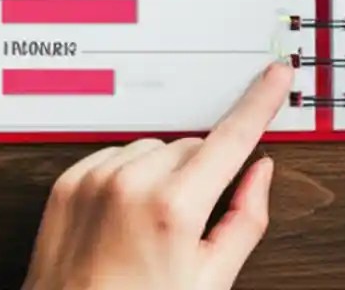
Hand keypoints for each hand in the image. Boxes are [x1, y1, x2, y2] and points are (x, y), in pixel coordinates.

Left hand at [21, 61, 292, 289]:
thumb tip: (259, 174)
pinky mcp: (68, 183)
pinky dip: (128, 176)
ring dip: (164, 173)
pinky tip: (127, 216)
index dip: (260, 102)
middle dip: (203, 174)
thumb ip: (245, 221)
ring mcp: (94, 180)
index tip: (276, 75)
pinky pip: (116, 156)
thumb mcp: (210, 282)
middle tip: (192, 223)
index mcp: (173, 209)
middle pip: (192, 147)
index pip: (231, 138)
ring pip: (155, 149)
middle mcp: (130, 185)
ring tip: (153, 225)